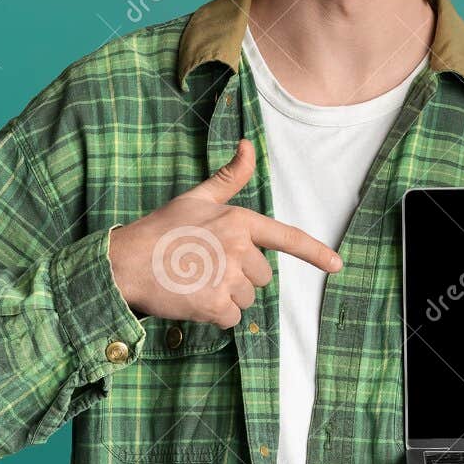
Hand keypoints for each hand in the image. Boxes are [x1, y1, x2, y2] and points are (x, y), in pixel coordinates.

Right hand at [108, 139, 340, 327]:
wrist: (126, 263)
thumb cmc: (161, 230)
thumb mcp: (196, 198)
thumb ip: (229, 177)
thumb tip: (249, 144)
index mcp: (239, 220)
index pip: (287, 238)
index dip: (316, 253)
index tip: (337, 265)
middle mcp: (239, 248)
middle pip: (262, 276)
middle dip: (239, 276)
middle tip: (205, 266)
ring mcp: (229, 278)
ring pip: (247, 299)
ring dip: (226, 297)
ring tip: (196, 281)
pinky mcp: (216, 305)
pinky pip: (233, 319)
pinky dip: (215, 316)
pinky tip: (193, 299)